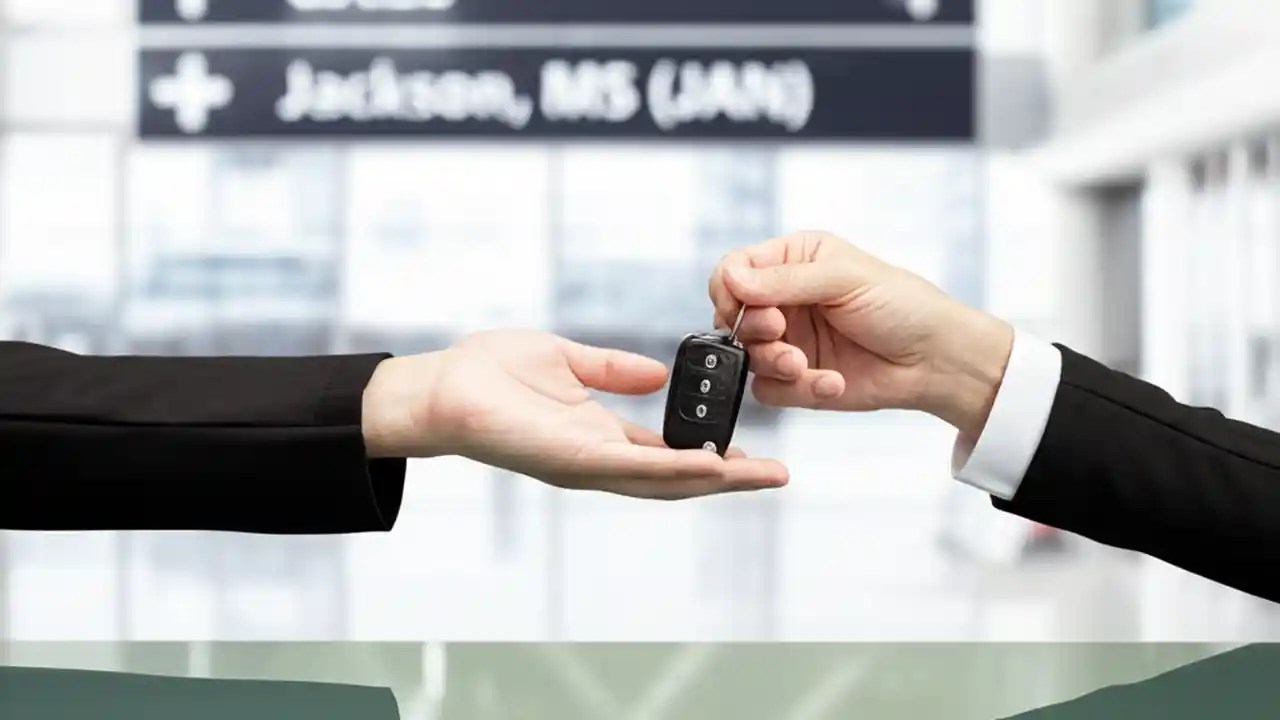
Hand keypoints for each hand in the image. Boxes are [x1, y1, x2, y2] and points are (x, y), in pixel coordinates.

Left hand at [361, 330, 787, 499]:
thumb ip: (613, 370)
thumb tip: (658, 373)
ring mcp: (587, 465)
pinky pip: (633, 468)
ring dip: (716, 481)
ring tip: (762, 476)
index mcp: (601, 435)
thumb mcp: (568, 361)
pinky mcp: (572, 459)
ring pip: (664, 481)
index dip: (712, 457)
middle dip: (730, 480)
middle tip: (781, 475)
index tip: (752, 453)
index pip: (668, 454)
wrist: (439, 386)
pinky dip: (676, 470)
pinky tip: (711, 466)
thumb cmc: (490, 374)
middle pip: (678, 478)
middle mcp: (599, 459)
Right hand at [708, 231, 1012, 439]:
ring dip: (774, 362)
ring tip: (804, 365)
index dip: (728, 288)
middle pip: (732, 315)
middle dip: (753, 328)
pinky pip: (769, 390)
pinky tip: (832, 382)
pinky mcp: (797, 380)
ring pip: (746, 356)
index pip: (734, 268)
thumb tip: (731, 277)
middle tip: (779, 331)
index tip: (740, 305)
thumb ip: (785, 279)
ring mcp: (790, 340)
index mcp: (794, 260)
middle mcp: (786, 299)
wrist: (936, 361)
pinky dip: (798, 389)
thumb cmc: (904, 306)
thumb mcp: (845, 278)